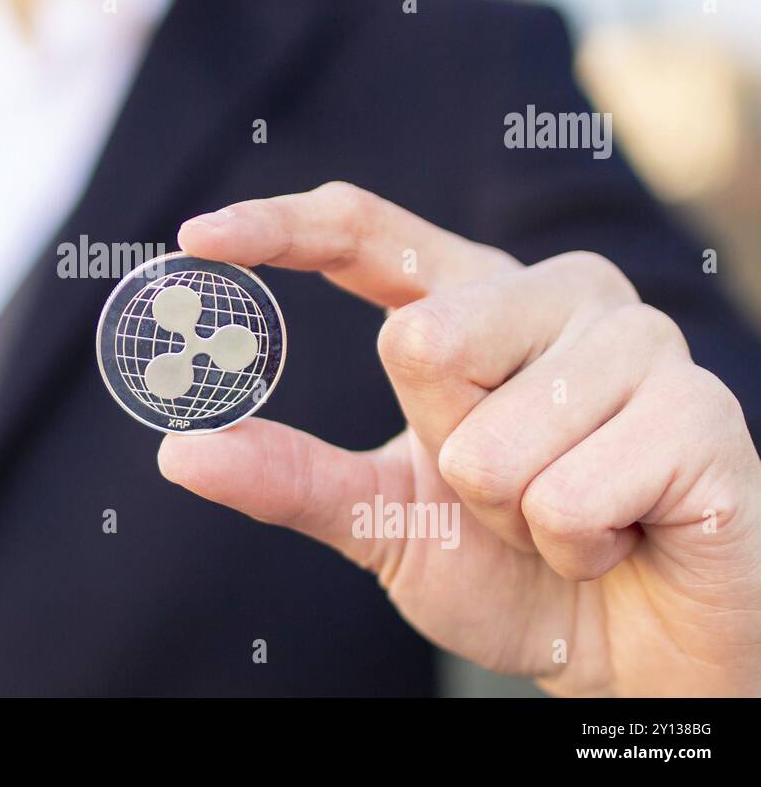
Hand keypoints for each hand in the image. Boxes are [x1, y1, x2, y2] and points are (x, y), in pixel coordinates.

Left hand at [158, 182, 760, 695]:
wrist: (626, 652)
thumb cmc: (509, 569)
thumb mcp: (385, 520)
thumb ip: (291, 479)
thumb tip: (179, 452)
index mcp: (473, 302)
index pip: (367, 230)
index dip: (280, 227)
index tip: (194, 237)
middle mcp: (556, 297)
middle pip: (419, 342)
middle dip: (444, 455)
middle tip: (507, 490)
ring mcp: (639, 343)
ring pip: (491, 438)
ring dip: (513, 515)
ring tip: (571, 517)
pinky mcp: (701, 411)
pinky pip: (570, 493)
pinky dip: (577, 545)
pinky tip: (625, 534)